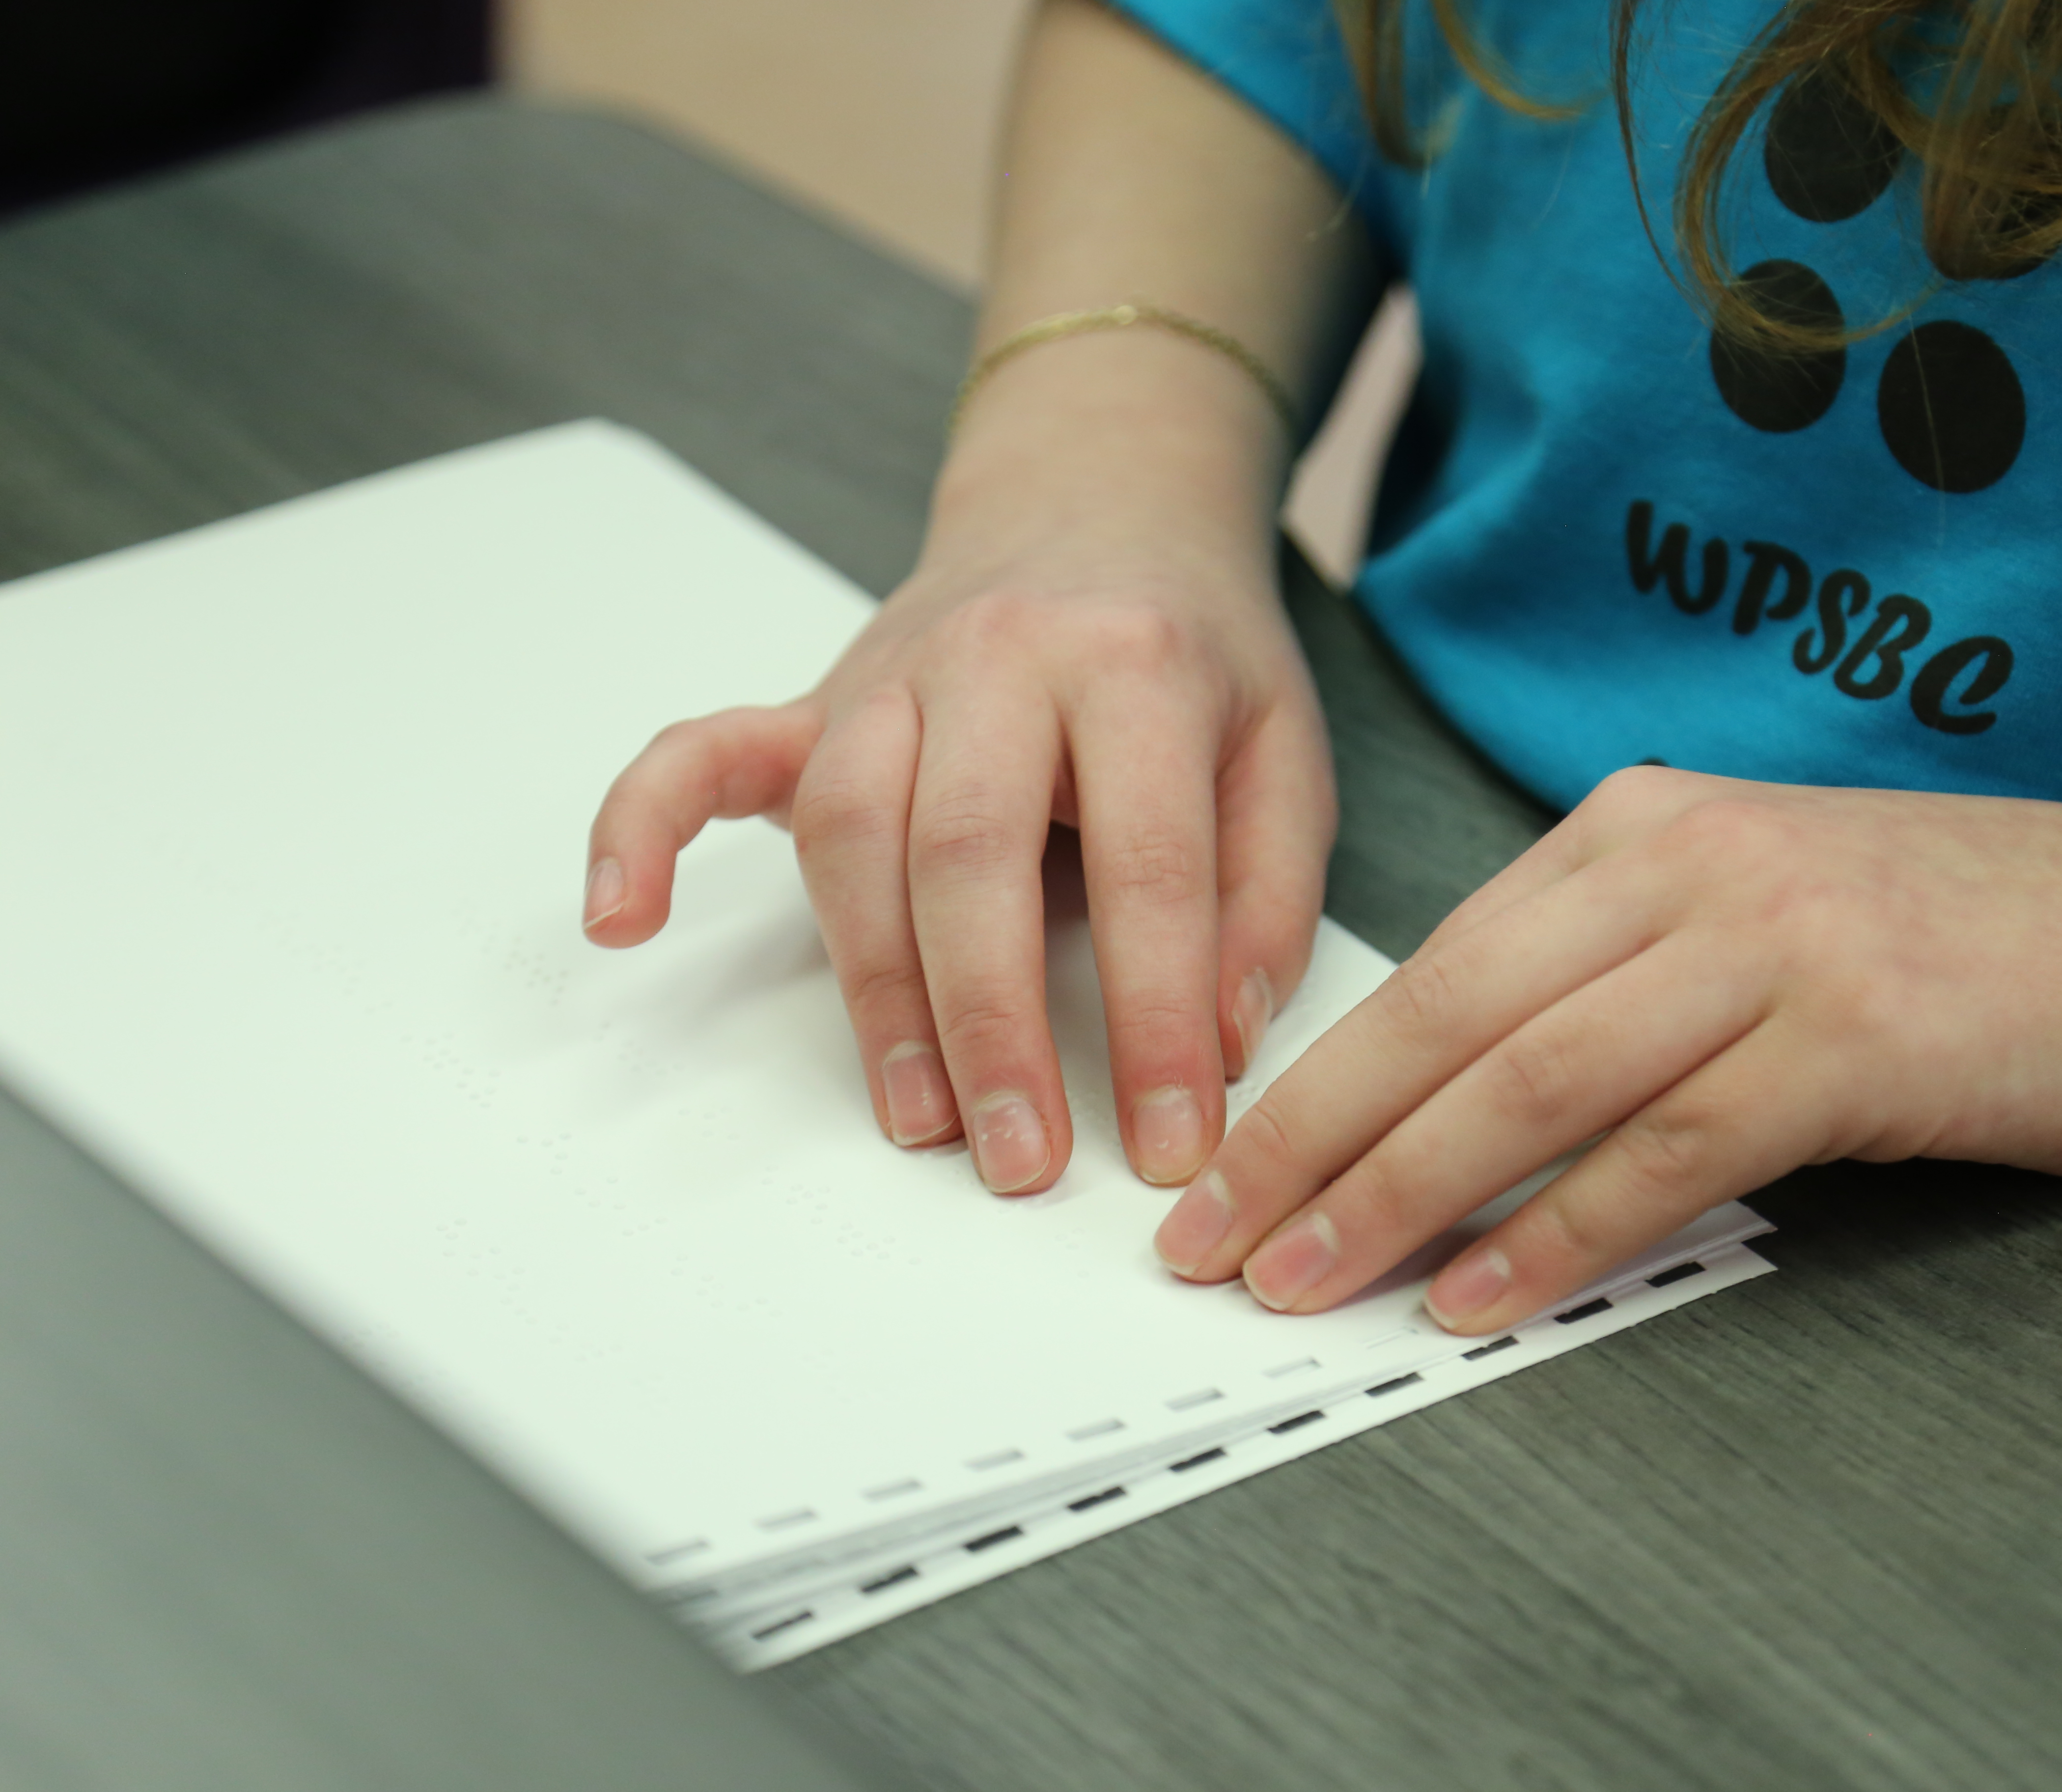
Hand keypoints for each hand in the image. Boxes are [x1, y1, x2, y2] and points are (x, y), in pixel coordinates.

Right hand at [582, 528, 1334, 1194]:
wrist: (1102, 499)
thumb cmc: (1192, 650)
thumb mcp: (1283, 751)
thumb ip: (1268, 896)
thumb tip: (1226, 1041)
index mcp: (1130, 665)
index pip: (1148, 866)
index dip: (1158, 1018)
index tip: (1172, 1141)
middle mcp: (994, 657)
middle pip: (969, 855)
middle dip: (992, 1024)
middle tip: (1020, 1157)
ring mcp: (887, 676)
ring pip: (849, 835)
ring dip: (876, 990)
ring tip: (919, 1118)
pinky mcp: (814, 701)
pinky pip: (701, 754)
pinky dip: (643, 829)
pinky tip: (620, 921)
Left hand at [1152, 767, 2061, 1331]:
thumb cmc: (1951, 944)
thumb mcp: (1746, 918)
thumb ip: (1607, 978)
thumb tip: (1451, 1100)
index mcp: (1638, 827)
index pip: (1433, 964)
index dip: (1314, 1078)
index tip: (1227, 1171)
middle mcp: (1684, 863)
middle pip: (1450, 1018)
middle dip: (1310, 1140)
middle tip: (1210, 1243)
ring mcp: (1769, 942)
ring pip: (1531, 1083)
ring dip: (1399, 1195)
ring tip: (1303, 1283)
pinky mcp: (1847, 1037)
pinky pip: (1664, 1151)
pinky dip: (1557, 1235)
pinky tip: (1477, 1299)